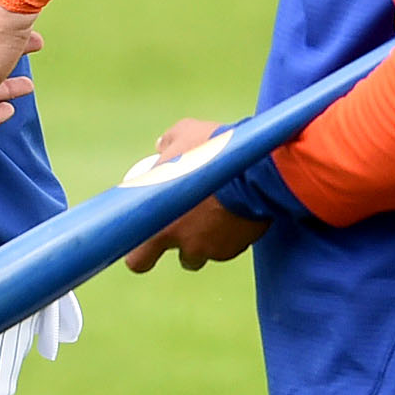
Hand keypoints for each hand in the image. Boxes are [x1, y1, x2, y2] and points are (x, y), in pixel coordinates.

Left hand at [121, 116, 269, 271]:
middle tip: (190, 229)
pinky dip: (232, 233)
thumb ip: (168, 143)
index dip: (140, 254)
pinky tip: (237, 213)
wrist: (256, 169)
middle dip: (184, 249)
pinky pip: (230, 245)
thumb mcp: (185, 134)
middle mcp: (184, 243)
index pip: (137, 260)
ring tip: (218, 215)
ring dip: (210, 240)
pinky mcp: (237, 247)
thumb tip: (161, 146)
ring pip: (208, 253)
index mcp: (158, 225)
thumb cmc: (214, 152)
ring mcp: (212, 248)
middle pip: (182, 260)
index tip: (146, 242)